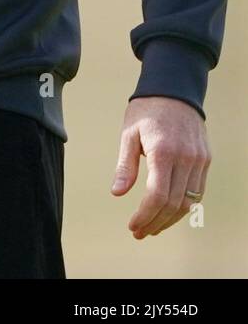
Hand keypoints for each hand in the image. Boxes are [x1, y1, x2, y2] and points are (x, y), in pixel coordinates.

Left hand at [111, 96, 209, 238]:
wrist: (174, 91)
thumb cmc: (146, 111)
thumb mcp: (128, 134)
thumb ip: (125, 165)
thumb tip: (117, 193)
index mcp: (164, 152)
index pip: (158, 195)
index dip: (145, 215)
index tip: (133, 225)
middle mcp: (186, 159)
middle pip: (174, 204)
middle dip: (156, 222)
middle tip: (139, 232)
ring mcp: (199, 161)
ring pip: (189, 202)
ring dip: (170, 219)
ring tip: (152, 227)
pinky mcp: (205, 160)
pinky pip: (197, 191)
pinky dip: (183, 206)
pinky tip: (167, 212)